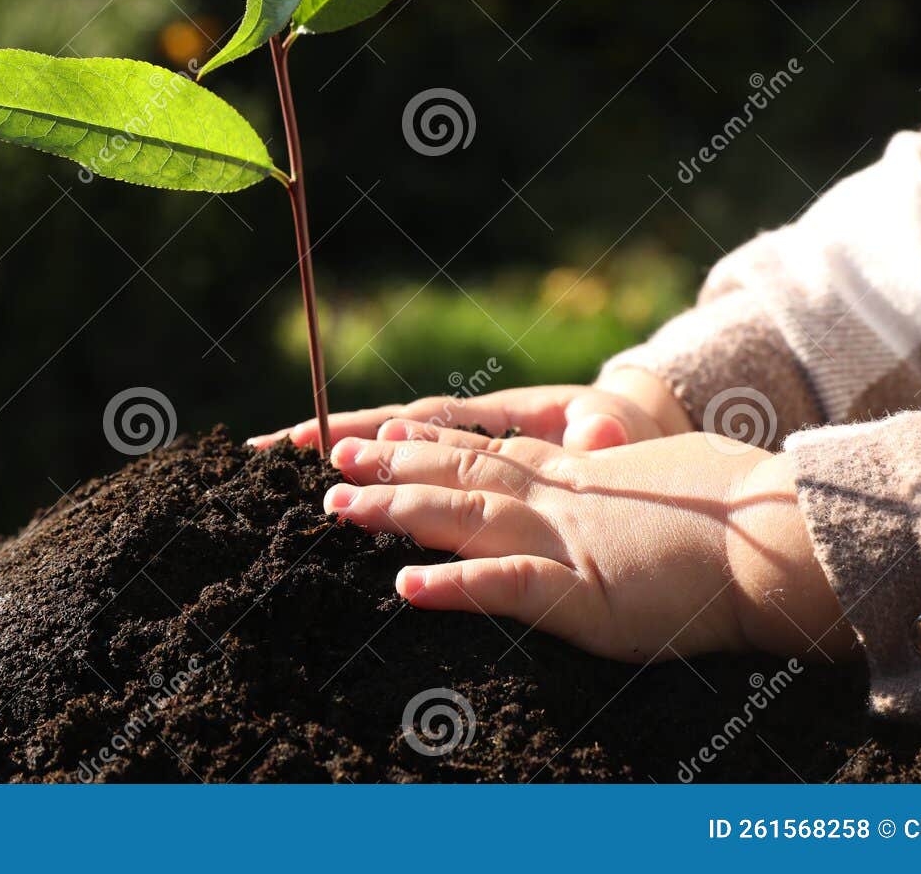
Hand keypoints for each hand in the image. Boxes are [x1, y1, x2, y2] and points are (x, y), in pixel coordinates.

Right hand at [250, 368, 691, 452]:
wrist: (655, 436)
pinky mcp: (483, 482)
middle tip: (266, 451)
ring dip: (343, 456)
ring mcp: (481, 456)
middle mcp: (480, 433)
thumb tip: (599, 435)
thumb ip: (605, 435)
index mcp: (504, 416)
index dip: (375, 430)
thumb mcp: (625, 431)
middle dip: (333, 439)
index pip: (427, 422)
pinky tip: (338, 503)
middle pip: (395, 434)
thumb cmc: (636, 433)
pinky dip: (379, 488)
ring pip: (400, 454)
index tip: (323, 440)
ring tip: (276, 462)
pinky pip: (423, 483)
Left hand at [323, 421, 854, 662]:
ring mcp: (565, 542)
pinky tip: (408, 585)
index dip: (426, 443)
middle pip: (456, 474)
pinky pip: (506, 586)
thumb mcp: (659, 480)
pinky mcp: (584, 593)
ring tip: (339, 509)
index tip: (375, 433)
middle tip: (330, 461)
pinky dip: (456, 584)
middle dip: (389, 469)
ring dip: (398, 512)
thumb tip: (601, 456)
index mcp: (575, 476)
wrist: (781, 533)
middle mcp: (558, 500)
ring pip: (463, 517)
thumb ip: (615, 473)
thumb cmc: (736, 508)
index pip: (484, 451)